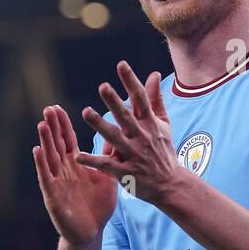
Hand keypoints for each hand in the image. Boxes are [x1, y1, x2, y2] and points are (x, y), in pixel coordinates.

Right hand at [33, 104, 117, 246]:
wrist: (92, 233)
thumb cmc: (98, 206)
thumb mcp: (106, 177)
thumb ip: (109, 158)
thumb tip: (117, 137)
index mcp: (76, 165)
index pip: (67, 140)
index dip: (63, 124)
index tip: (57, 107)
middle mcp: (64, 170)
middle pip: (57, 144)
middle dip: (52, 127)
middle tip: (48, 108)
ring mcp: (57, 182)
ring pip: (50, 157)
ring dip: (45, 141)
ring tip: (42, 124)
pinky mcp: (53, 195)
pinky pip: (46, 177)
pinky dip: (41, 163)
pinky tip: (37, 150)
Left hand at [75, 62, 184, 206]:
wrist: (171, 185)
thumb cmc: (164, 151)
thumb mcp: (164, 124)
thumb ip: (156, 99)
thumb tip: (154, 74)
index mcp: (150, 124)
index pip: (141, 99)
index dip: (131, 81)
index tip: (121, 65)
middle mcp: (142, 137)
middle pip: (127, 117)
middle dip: (115, 102)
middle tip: (103, 86)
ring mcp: (134, 155)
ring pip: (115, 138)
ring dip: (100, 125)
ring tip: (86, 112)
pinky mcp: (126, 172)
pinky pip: (107, 165)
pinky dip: (93, 161)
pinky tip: (78, 156)